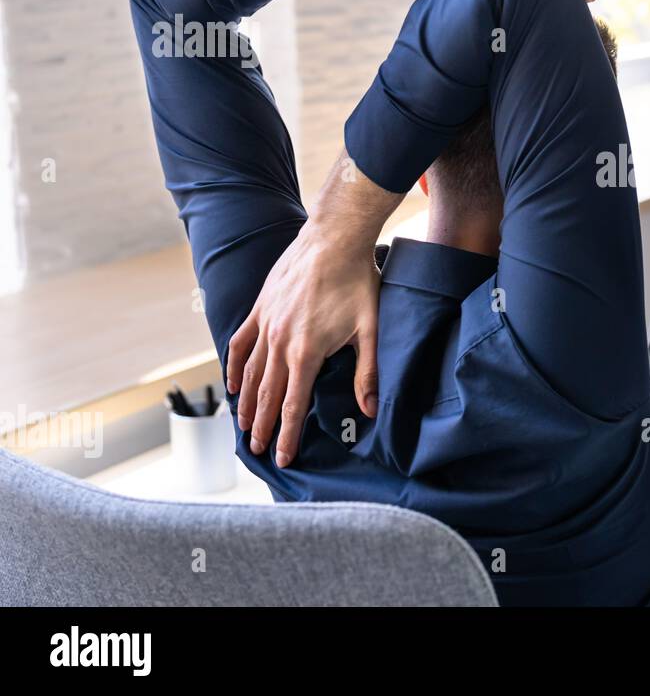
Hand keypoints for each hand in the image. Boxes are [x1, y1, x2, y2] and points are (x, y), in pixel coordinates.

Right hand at [225, 217, 380, 466]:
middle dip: (262, 426)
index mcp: (306, 353)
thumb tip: (371, 410)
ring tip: (243, 425)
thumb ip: (367, 373)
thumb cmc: (356, 282)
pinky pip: (240, 343)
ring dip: (246, 402)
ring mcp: (266, 324)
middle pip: (267, 395)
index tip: (282, 457)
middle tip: (257, 449)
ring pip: (249, 373)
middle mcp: (279, 342)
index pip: (293, 405)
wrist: (334, 239)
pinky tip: (232, 382)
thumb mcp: (371, 330)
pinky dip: (234, 366)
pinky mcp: (260, 308)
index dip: (286, 435)